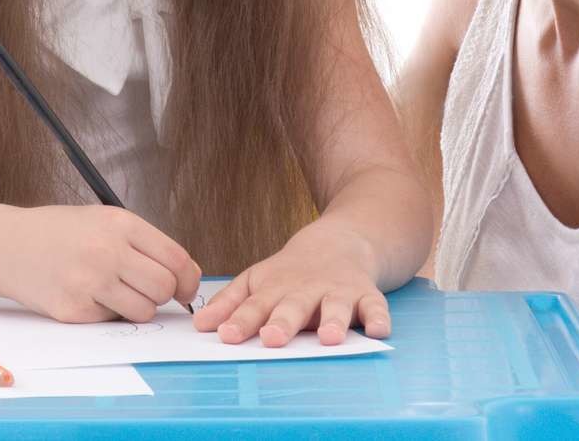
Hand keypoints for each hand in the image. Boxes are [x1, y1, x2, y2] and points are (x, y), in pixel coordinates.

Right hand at [0, 205, 200, 323]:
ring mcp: (88, 283)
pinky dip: (108, 314)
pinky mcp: (73, 310)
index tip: (186, 289)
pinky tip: (88, 295)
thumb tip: (185, 276)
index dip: (189, 279)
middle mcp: (107, 252)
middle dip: (163, 295)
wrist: (8, 245)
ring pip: (143, 311)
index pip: (175, 259)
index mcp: (120, 224)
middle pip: (163, 288)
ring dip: (138, 308)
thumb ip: (143, 243)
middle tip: (150, 292)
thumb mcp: (105, 220)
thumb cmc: (62, 232)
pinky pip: (112, 322)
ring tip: (117, 292)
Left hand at [193, 221, 390, 346]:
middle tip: (272, 338)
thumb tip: (199, 326)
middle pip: (294, 306)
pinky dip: (379, 318)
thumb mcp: (257, 280)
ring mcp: (338, 292)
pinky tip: (379, 331)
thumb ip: (229, 303)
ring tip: (329, 337)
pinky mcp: (366, 294)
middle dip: (284, 321)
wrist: (340, 240)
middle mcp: (306, 290)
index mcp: (276, 289)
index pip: (255, 306)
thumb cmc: (291, 272)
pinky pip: (375, 306)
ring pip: (336, 306)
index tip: (226, 335)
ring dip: (333, 320)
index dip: (241, 320)